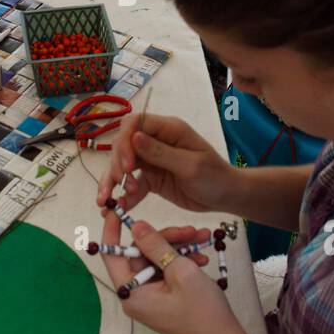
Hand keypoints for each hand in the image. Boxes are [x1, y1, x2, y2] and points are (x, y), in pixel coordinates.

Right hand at [97, 111, 234, 215]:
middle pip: (124, 144)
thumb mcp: (190, 165)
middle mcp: (157, 141)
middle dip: (116, 164)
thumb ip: (161, 153)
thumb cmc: (215, 177)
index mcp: (169, 129)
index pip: (135, 124)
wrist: (227, 197)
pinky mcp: (151, 178)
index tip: (127, 166)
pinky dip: (122, 195)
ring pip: (123, 164)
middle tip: (119, 184)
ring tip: (106, 202)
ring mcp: (152, 160)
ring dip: (113, 181)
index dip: (125, 142)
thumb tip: (133, 137)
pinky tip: (116, 208)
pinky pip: (131, 184)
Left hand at [100, 213, 237, 333]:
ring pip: (157, 260)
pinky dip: (183, 261)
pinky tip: (203, 257)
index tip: (118, 210)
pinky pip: (167, 272)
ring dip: (179, 248)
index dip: (113, 231)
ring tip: (204, 239)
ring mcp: (150, 298)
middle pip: (141, 254)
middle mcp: (135, 295)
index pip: (111, 255)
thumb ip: (155, 246)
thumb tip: (135, 226)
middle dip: (166, 238)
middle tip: (191, 229)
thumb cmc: (202, 310)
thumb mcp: (179, 271)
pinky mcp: (164, 298)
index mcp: (130, 292)